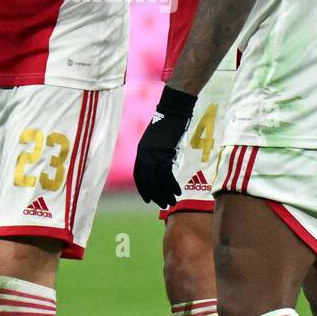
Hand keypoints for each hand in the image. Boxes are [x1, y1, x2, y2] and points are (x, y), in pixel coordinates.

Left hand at [134, 86, 195, 207]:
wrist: (173, 111)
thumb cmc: (168, 124)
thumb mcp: (156, 140)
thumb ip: (155, 153)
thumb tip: (160, 167)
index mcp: (141, 152)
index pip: (139, 176)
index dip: (143, 189)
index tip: (149, 200)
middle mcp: (145, 155)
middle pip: (148, 181)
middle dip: (156, 195)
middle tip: (164, 204)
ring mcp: (154, 154)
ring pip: (158, 180)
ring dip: (165, 192)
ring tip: (172, 201)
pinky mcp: (164, 152)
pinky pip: (167, 174)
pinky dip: (172, 185)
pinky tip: (177, 191)